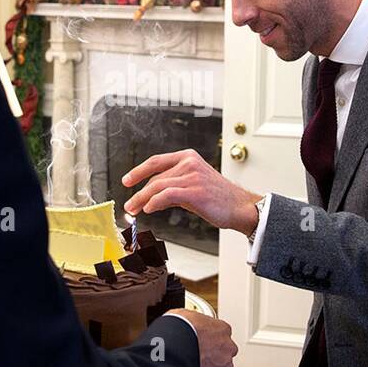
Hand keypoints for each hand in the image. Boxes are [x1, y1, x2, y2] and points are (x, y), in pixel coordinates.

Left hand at [122, 149, 260, 236]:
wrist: (240, 207)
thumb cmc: (219, 198)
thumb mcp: (194, 185)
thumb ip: (174, 186)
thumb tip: (151, 197)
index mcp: (188, 157)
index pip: (156, 161)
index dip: (138, 171)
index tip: (127, 180)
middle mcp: (189, 163)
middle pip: (154, 177)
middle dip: (138, 192)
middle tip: (130, 205)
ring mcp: (192, 176)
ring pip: (157, 186)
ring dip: (142, 199)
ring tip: (135, 210)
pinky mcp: (194, 191)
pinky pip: (166, 195)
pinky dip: (154, 203)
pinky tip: (149, 209)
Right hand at [167, 309, 237, 366]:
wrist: (174, 347)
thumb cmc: (180, 329)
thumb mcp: (187, 315)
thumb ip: (196, 322)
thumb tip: (189, 323)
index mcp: (223, 329)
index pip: (222, 334)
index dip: (211, 339)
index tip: (204, 342)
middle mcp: (228, 346)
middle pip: (225, 352)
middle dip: (214, 354)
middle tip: (200, 355)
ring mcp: (223, 363)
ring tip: (196, 366)